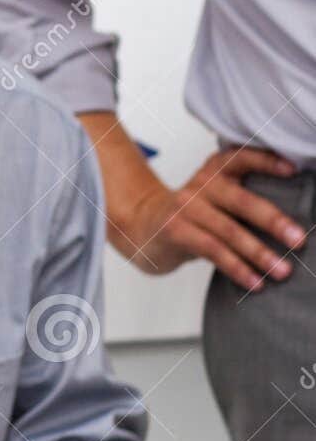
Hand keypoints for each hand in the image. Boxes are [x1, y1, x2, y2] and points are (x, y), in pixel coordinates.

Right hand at [113, 145, 304, 291]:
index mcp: (215, 171)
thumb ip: (242, 197)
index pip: (242, 157)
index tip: (294, 170)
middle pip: (242, 201)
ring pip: (228, 231)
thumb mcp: (214, 197)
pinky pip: (212, 251)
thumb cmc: (189, 216)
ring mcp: (185, 207)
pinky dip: (237, 268)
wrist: (140, 228)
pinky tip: (255, 283)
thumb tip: (291, 225)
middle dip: (274, 221)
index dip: (268, 161)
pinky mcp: (175, 231)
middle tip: (299, 240)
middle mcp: (201, 185)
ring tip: (282, 271)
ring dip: (259, 253)